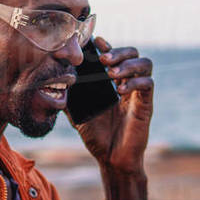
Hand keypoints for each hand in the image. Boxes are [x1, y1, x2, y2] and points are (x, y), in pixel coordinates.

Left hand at [69, 36, 152, 173]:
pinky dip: (134, 82)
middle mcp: (127, 83)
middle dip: (119, 51)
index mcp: (113, 82)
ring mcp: (138, 93)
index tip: (96, 41)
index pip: (115, 55)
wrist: (110, 158)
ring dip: (128, 64)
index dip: (107, 45)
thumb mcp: (76, 113)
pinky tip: (119, 90)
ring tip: (111, 74)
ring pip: (145, 63)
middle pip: (133, 53)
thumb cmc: (96, 136)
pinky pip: (148, 84)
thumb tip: (52, 82)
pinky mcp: (146, 104)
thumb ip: (68, 97)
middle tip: (104, 60)